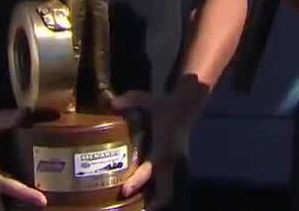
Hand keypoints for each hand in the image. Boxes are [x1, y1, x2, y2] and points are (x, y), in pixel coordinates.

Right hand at [0, 109, 46, 210]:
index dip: (26, 195)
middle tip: (40, 208)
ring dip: (12, 210)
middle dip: (17, 210)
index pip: (9, 188)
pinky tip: (26, 202)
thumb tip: (27, 112)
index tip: (43, 201)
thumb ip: (10, 118)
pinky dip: (9, 207)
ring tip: (35, 206)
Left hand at [111, 87, 201, 208]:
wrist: (187, 104)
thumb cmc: (164, 104)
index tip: (124, 191)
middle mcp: (170, 159)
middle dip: (152, 203)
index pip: (150, 169)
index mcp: (162, 147)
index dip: (137, 181)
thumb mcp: (144, 99)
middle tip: (137, 210)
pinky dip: (159, 192)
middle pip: (165, 191)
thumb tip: (110, 102)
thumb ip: (127, 101)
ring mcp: (175, 163)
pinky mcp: (176, 163)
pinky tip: (146, 195)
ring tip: (140, 208)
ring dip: (156, 200)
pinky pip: (168, 183)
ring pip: (168, 190)